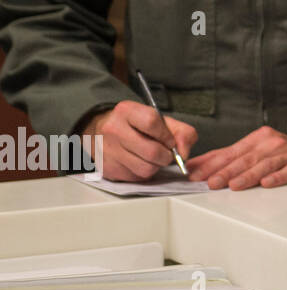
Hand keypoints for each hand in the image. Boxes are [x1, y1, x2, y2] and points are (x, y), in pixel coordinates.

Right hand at [81, 100, 196, 181]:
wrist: (99, 132)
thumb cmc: (135, 126)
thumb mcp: (159, 120)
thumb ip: (181, 132)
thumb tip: (184, 153)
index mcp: (127, 111)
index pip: (152, 122)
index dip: (167, 136)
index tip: (170, 141)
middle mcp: (113, 129)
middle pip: (152, 151)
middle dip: (166, 156)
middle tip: (166, 153)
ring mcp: (108, 151)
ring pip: (145, 169)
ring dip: (155, 166)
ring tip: (152, 157)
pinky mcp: (107, 169)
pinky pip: (135, 177)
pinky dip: (143, 173)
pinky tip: (138, 162)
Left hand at [185, 125, 286, 189]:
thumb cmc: (279, 152)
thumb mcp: (252, 149)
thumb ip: (225, 157)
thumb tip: (195, 166)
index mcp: (258, 137)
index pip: (230, 152)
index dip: (211, 163)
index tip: (195, 174)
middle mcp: (271, 143)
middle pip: (245, 159)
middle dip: (226, 171)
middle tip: (211, 182)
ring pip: (264, 165)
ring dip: (248, 175)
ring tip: (233, 185)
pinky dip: (277, 176)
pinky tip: (266, 182)